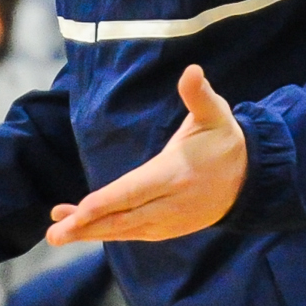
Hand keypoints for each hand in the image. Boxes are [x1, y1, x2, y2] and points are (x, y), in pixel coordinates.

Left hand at [47, 64, 246, 244]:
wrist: (251, 178)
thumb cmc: (224, 140)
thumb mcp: (215, 113)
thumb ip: (199, 94)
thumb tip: (192, 71)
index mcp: (175, 173)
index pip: (134, 191)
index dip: (105, 203)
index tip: (79, 211)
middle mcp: (171, 202)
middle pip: (123, 218)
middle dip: (87, 226)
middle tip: (54, 234)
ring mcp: (170, 220)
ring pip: (125, 230)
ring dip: (90, 232)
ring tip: (57, 234)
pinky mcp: (168, 229)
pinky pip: (133, 233)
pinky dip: (107, 232)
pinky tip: (83, 229)